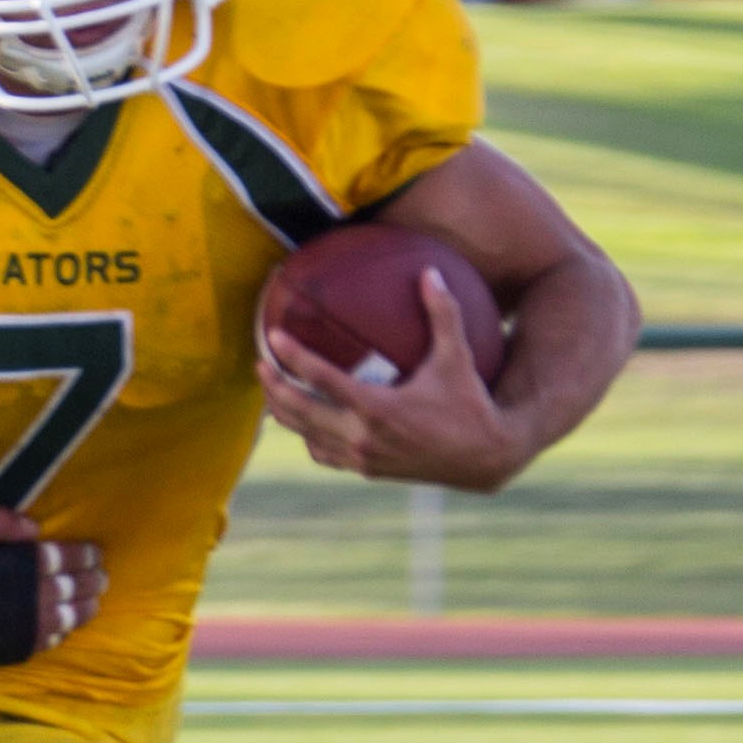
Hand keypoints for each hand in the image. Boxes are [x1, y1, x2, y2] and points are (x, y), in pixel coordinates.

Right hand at [0, 505, 103, 707]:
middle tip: (103, 577)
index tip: (96, 553)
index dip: (83, 555)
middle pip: (72, 588)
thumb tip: (35, 526)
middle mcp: (31, 598)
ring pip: (66, 618)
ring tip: (94, 603)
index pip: (63, 558)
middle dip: (91, 581)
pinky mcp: (12, 650)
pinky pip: (47, 641)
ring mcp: (23, 628)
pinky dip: (61, 632)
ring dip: (84, 609)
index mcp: (21, 565)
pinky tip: (65, 628)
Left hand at [259, 272, 520, 489]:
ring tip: (270, 390)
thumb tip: (429, 271)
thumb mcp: (458, 357)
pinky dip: (308, 437)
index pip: (322, 380)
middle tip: (259, 363)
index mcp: (378, 408)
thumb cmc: (471, 403)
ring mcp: (361, 457)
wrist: (483, 458)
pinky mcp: (366, 471)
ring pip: (306, 436)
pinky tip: (302, 421)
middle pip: (300, 412)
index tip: (272, 337)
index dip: (293, 358)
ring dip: (283, 414)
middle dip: (274, 388)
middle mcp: (363, 436)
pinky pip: (324, 454)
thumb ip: (442, 314)